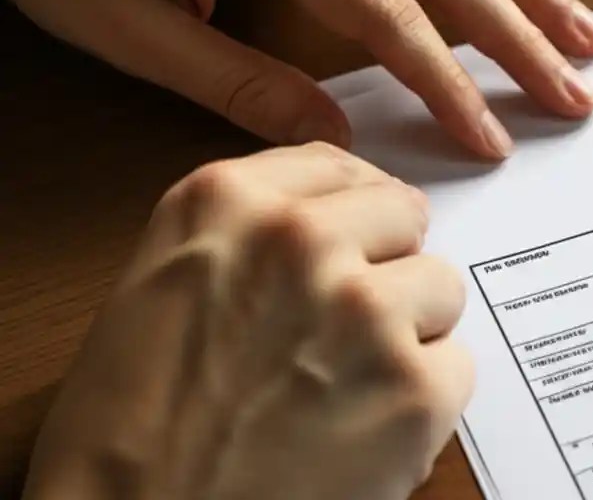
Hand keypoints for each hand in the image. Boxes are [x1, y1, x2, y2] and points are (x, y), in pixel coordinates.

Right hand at [22, 143, 471, 499]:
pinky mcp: (414, 386)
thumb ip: (249, 234)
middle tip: (342, 328)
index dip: (352, 212)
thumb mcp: (163, 287)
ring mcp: (365, 310)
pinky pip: (456, 365)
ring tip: (342, 387)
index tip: (350, 240)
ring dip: (407, 333)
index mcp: (225, 203)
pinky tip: (362, 429)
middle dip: (384, 266)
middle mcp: (301, 240)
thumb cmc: (128, 433)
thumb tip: (338, 216)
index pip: (339, 166)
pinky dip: (423, 402)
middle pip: (403, 215)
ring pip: (440, 286)